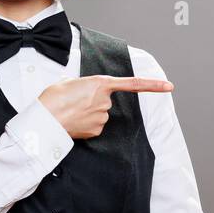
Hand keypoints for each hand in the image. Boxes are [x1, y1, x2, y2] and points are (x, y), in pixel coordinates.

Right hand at [39, 74, 173, 138]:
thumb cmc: (53, 98)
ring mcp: (102, 117)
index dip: (153, 85)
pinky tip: (74, 122)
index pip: (133, 84)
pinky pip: (95, 125)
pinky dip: (86, 124)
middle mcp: (105, 101)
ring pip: (100, 113)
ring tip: (71, 111)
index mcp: (100, 83)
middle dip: (93, 101)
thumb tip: (88, 92)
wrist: (44, 119)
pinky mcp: (97, 130)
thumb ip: (86, 84)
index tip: (169, 86)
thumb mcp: (69, 81)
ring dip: (89, 112)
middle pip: (106, 101)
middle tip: (74, 101)